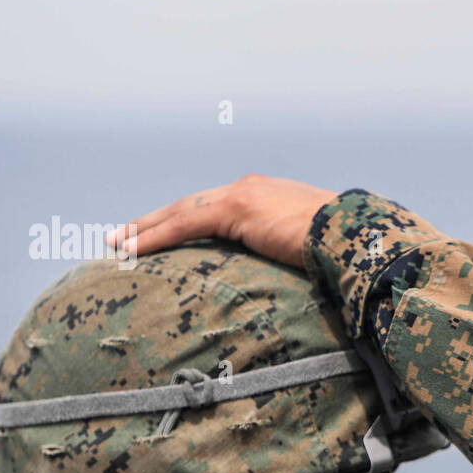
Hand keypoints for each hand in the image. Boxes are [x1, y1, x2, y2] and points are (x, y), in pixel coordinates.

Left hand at [106, 175, 337, 266]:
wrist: (355, 234)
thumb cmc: (344, 250)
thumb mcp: (313, 252)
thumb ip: (293, 257)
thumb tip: (296, 284)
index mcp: (266, 197)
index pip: (214, 209)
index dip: (184, 222)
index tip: (162, 235)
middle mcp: (250, 188)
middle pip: (189, 207)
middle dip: (154, 222)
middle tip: (123, 236)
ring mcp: (243, 195)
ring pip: (180, 212)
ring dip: (145, 229)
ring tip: (117, 244)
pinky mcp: (237, 208)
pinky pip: (184, 223)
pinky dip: (155, 236)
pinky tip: (132, 248)